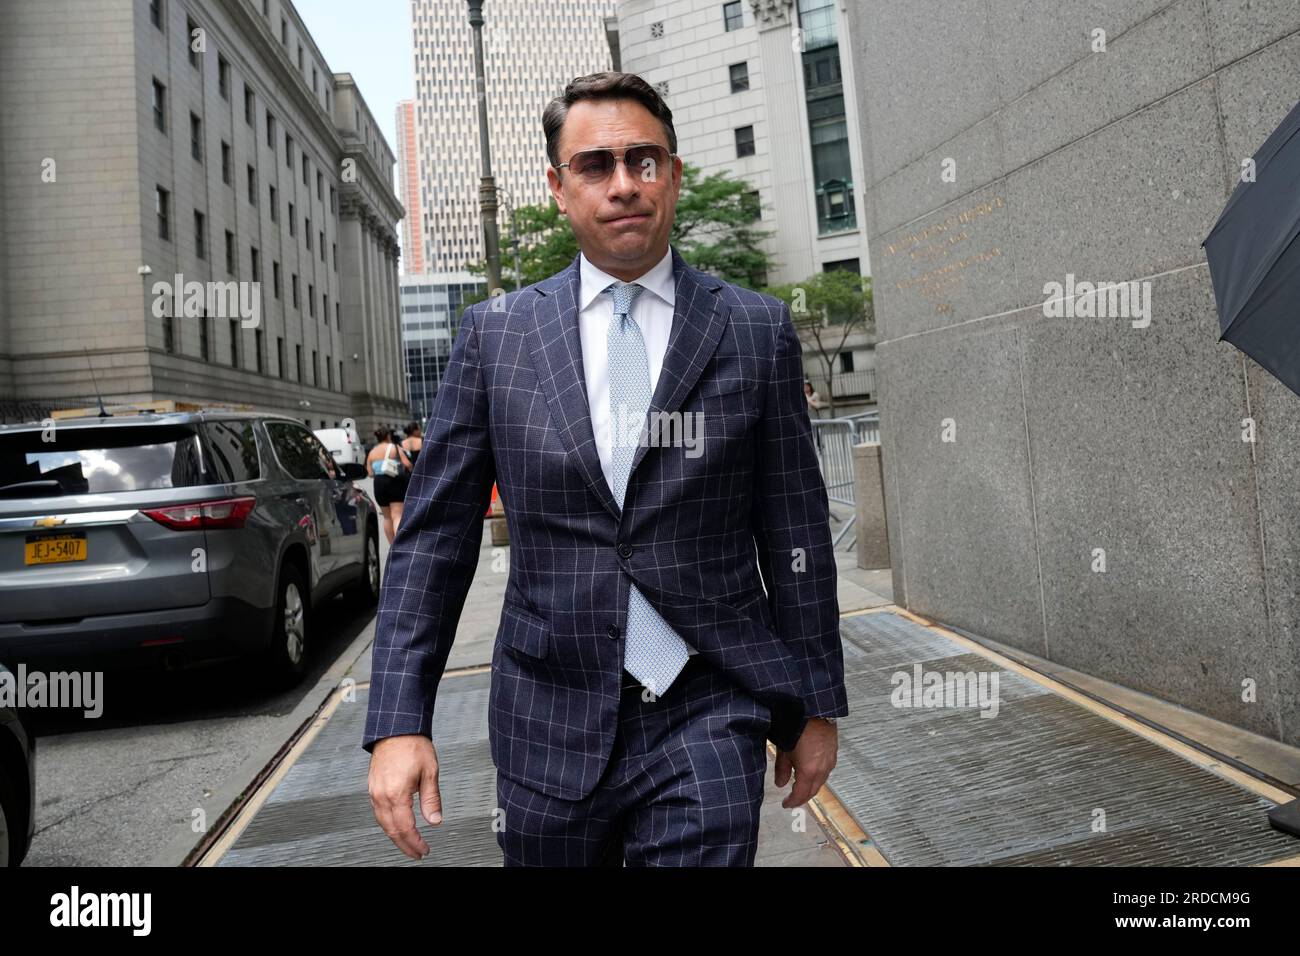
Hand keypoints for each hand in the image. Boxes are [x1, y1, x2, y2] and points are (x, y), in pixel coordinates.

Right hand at [368, 734, 441, 859]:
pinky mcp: (372, 787)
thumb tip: (435, 820)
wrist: (396, 728)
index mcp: (396, 793)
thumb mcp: (430, 772)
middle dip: (404, 845)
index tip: (424, 850)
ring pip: (382, 823)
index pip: (405, 828)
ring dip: (395, 836)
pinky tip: (396, 826)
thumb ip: (432, 799)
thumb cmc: (413, 745)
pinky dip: (388, 824)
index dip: (415, 843)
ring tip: (408, 843)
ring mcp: (374, 792)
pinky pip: (379, 813)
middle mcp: (381, 795)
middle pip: (391, 830)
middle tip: (417, 853)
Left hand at [773, 718, 837, 809]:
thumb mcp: (784, 750)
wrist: (814, 709)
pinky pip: (826, 771)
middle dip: (802, 797)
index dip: (793, 801)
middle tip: (792, 799)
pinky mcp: (833, 753)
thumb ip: (782, 769)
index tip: (786, 804)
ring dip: (810, 787)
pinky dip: (817, 776)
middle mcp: (822, 769)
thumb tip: (780, 783)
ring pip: (821, 781)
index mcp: (809, 771)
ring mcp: (830, 761)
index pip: (801, 794)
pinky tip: (810, 773)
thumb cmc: (797, 726)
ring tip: (799, 786)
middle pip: (813, 791)